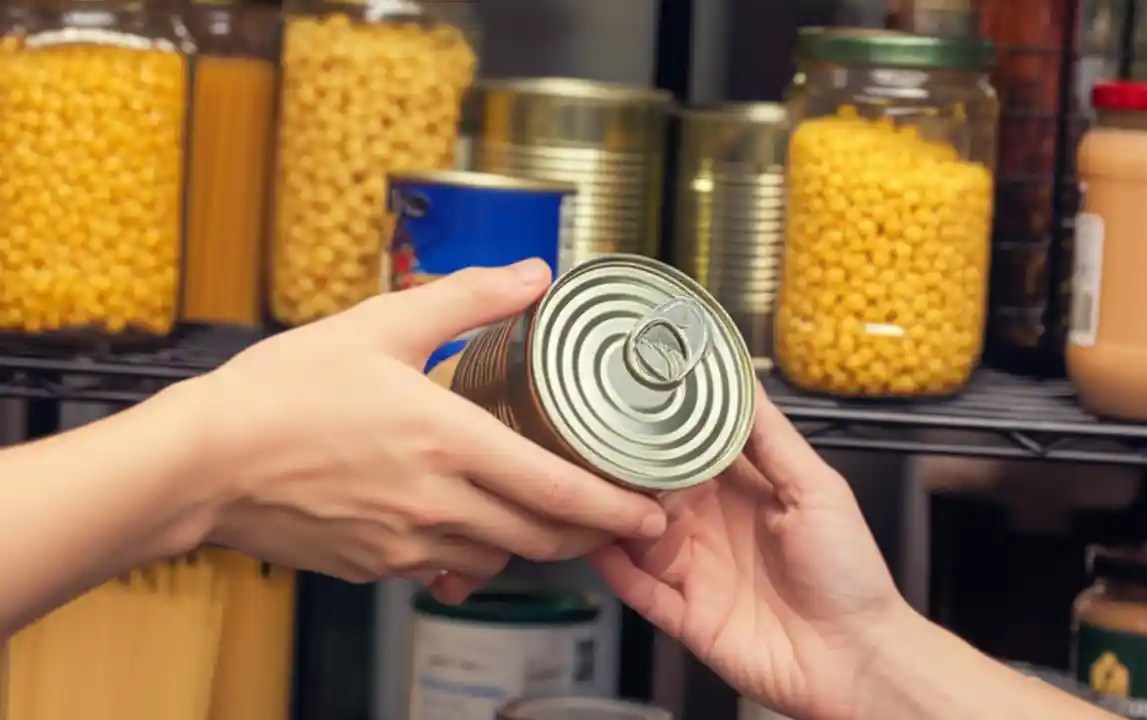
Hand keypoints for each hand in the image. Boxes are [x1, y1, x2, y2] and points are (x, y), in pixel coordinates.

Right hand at [185, 259, 666, 598]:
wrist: (202, 462)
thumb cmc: (282, 391)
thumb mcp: (380, 325)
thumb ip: (468, 298)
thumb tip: (534, 274)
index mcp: (448, 441)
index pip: (559, 491)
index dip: (617, 507)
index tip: (653, 510)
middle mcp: (436, 503)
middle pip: (543, 538)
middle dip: (591, 533)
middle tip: (615, 515)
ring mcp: (406, 544)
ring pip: (499, 558)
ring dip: (532, 542)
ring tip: (542, 512)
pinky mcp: (376, 568)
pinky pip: (446, 571)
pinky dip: (471, 553)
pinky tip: (465, 523)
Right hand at [589, 387, 907, 719]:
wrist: (857, 657)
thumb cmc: (850, 573)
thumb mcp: (818, 489)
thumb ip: (773, 440)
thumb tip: (744, 384)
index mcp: (742, 492)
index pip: (689, 449)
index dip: (663, 425)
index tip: (635, 392)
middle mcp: (712, 527)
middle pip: (652, 489)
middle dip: (624, 465)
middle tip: (593, 435)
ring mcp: (695, 571)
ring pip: (636, 535)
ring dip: (611, 513)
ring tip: (584, 483)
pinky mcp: (685, 616)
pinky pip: (638, 590)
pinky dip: (612, 568)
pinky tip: (592, 543)